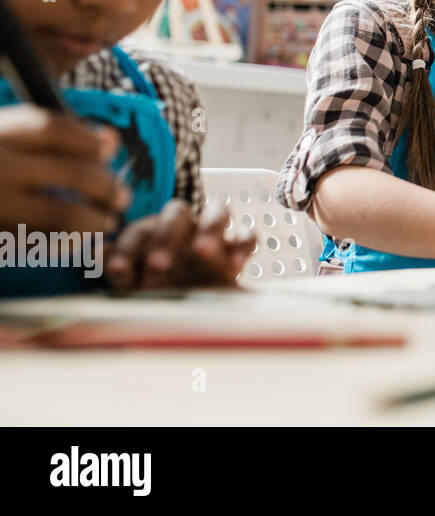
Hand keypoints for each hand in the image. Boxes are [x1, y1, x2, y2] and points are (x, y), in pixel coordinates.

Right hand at [0, 103, 128, 232]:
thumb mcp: (3, 137)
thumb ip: (51, 134)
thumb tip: (111, 140)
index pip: (56, 129)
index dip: (90, 141)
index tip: (106, 152)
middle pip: (74, 173)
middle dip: (108, 187)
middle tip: (121, 197)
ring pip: (65, 216)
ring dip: (96, 220)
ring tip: (106, 222)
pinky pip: (45, 247)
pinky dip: (70, 244)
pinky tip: (76, 240)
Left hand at [105, 199, 255, 289]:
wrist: (194, 314)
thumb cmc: (157, 292)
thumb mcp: (133, 285)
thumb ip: (117, 268)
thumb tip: (96, 251)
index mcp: (152, 233)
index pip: (139, 230)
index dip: (128, 248)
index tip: (121, 272)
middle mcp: (184, 228)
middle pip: (178, 213)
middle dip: (167, 237)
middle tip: (158, 266)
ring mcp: (214, 235)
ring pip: (218, 211)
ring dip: (209, 229)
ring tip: (202, 252)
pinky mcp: (236, 249)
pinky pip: (247, 235)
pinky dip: (243, 245)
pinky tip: (234, 266)